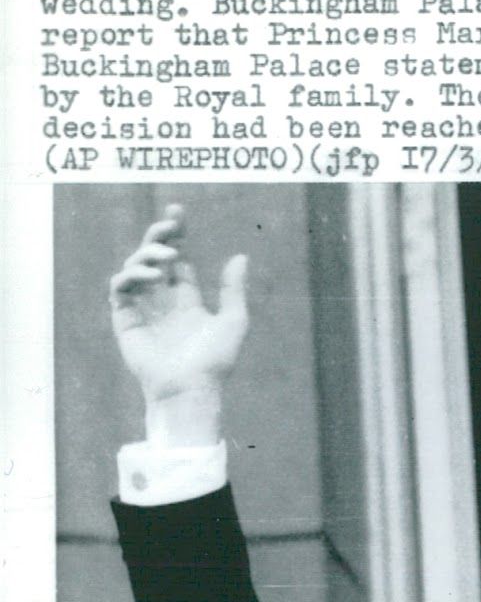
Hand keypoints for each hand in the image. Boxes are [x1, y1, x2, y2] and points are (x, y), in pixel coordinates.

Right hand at [108, 204, 248, 445]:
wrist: (191, 387)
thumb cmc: (215, 360)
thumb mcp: (232, 320)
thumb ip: (232, 289)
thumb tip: (240, 256)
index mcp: (187, 300)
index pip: (179, 260)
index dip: (177, 236)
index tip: (178, 213)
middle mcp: (163, 301)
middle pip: (154, 258)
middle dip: (159, 236)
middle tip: (170, 225)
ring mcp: (143, 309)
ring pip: (135, 268)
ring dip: (148, 255)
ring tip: (166, 256)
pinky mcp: (125, 319)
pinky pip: (120, 288)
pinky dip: (132, 276)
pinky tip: (153, 277)